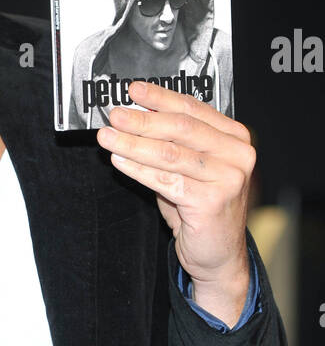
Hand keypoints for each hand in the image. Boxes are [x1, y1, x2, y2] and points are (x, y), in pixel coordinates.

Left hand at [96, 82, 254, 325]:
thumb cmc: (201, 207)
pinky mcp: (212, 200)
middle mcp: (237, 154)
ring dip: (133, 144)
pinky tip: (120, 161)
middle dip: (142, 120)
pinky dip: (138, 169)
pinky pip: (166, 180)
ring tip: (108, 137)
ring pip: (170, 153)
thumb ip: (172, 142)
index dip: (160, 98)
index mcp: (234, 137)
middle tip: (114, 115)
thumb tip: (134, 116)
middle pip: (181, 128)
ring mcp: (228, 177)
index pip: (193, 109)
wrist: (218, 253)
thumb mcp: (189, 168)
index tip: (133, 91)